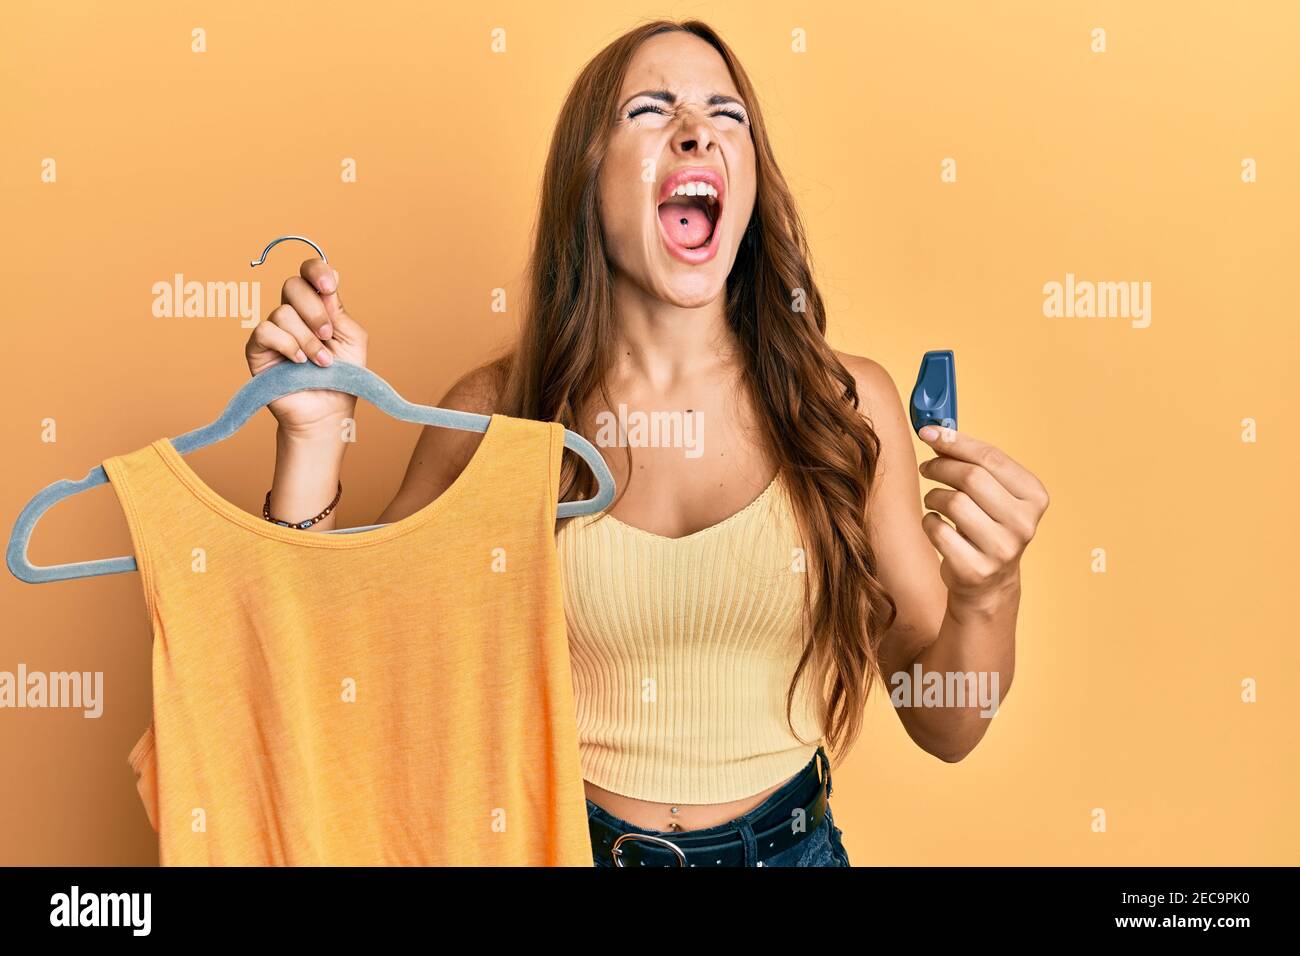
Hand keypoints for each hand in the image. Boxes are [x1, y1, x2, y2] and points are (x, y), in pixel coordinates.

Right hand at [243, 257, 368, 433]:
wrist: (328, 411)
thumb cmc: (343, 377)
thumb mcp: (352, 340)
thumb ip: (339, 311)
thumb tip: (326, 284)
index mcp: (317, 307)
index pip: (309, 273)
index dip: (316, 270)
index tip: (330, 286)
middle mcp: (293, 314)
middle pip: (292, 285)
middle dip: (314, 310)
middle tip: (327, 335)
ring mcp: (274, 331)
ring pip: (282, 313)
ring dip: (307, 339)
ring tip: (320, 362)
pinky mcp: (258, 349)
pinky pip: (265, 331)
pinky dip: (287, 345)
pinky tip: (299, 362)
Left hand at [916, 425, 1048, 606]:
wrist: (989, 583)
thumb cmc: (986, 526)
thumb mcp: (992, 493)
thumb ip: (973, 462)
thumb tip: (937, 430)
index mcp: (1034, 496)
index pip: (991, 457)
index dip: (955, 441)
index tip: (928, 432)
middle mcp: (1024, 523)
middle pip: (971, 477)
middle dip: (941, 466)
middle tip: (927, 467)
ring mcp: (1002, 549)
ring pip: (953, 502)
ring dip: (934, 495)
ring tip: (935, 500)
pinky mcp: (975, 568)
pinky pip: (938, 529)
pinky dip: (929, 521)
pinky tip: (936, 524)